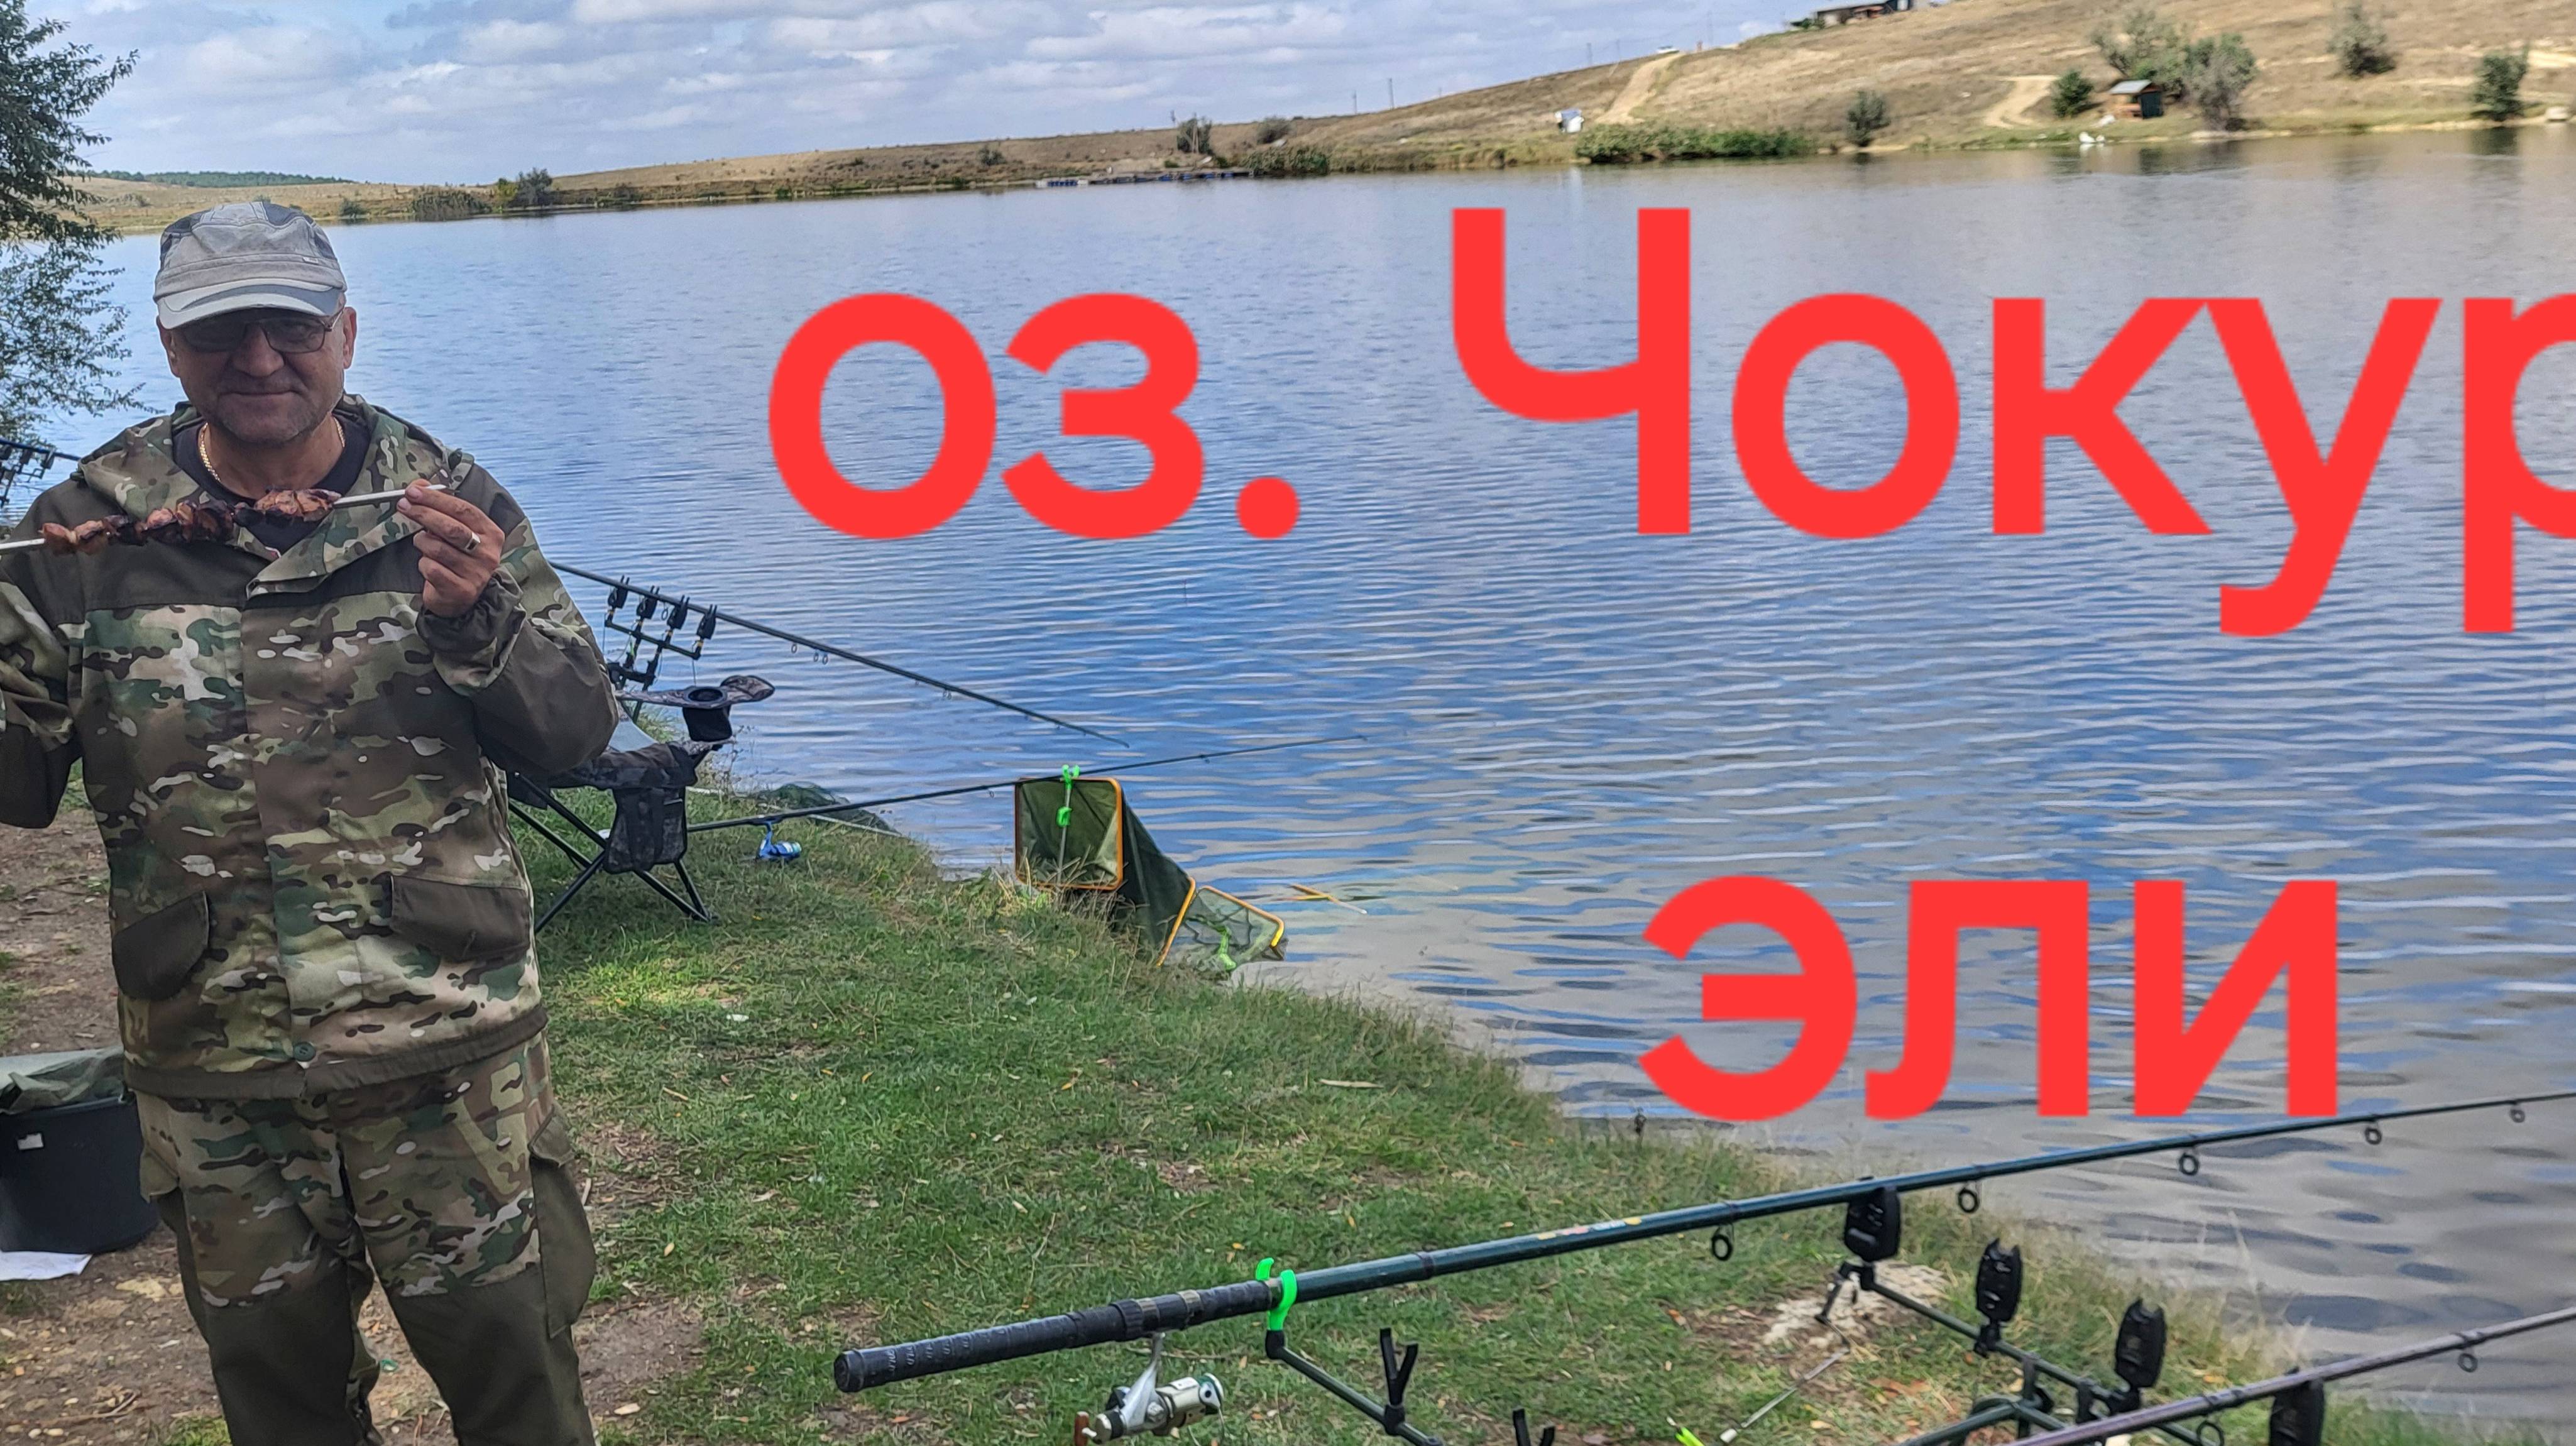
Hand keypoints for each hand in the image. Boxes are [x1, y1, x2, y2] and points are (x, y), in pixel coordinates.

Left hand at [399, 479, 503, 618]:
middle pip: (452, 528)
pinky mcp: (461, 590)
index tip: (413, 491)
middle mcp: (487, 553)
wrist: (461, 597)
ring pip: (438, 548)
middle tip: (404, 506)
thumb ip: (440, 507)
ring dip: (422, 543)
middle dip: (424, 514)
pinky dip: (423, 564)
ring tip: (423, 543)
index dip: (436, 499)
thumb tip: (419, 485)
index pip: (463, 510)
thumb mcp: (455, 530)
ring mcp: (476, 573)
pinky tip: (429, 565)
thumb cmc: (456, 557)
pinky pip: (432, 569)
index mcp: (491, 533)